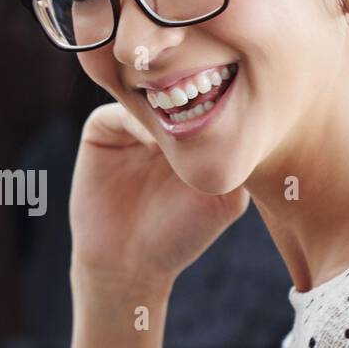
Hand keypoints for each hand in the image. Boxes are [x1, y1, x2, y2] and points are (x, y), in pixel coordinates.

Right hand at [69, 102, 249, 284]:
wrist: (129, 264)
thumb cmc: (181, 233)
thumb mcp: (227, 198)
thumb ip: (240, 161)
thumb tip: (247, 117)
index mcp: (192, 129)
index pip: (206, 92)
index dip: (218, 91)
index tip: (236, 102)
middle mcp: (160, 121)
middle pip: (174, 83)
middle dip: (190, 87)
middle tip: (207, 103)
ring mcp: (130, 124)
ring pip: (145, 92)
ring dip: (163, 103)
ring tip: (181, 128)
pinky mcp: (101, 131)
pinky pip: (117, 112)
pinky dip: (136, 121)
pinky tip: (153, 145)